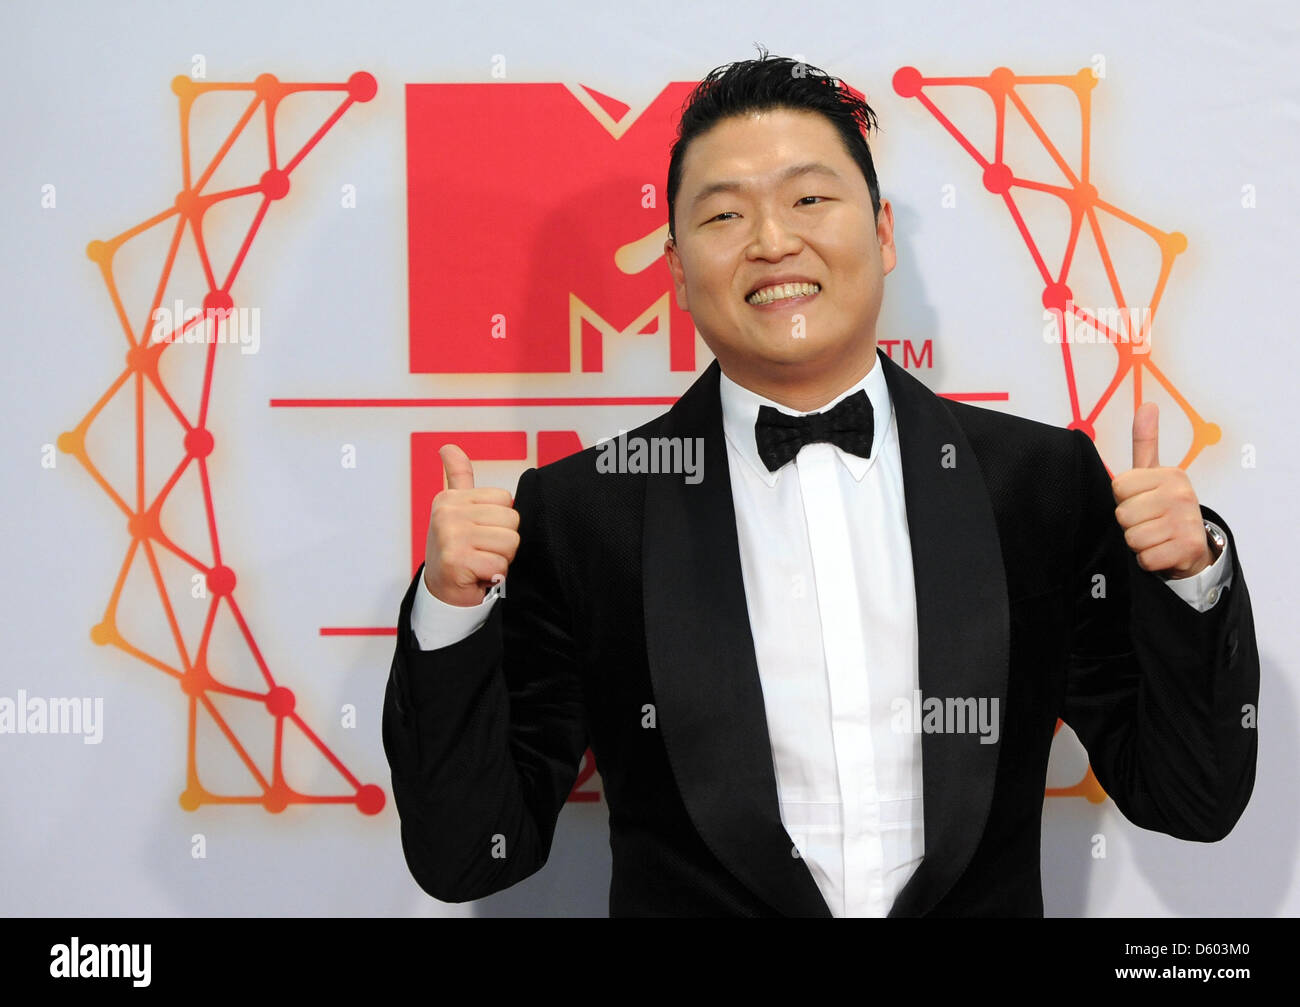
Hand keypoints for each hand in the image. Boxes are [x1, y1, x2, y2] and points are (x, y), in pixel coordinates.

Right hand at [422, 444, 520, 605]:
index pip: (505, 499)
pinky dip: (494, 576)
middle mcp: (447, 513)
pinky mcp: (456, 561)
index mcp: (450, 498)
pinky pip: (500, 565)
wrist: (441, 591)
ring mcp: (450, 536)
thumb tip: (448, 447)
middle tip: (482, 551)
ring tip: (481, 562)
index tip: (480, 534)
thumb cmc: (454, 549)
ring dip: (501, 559)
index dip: (501, 522)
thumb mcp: (455, 509)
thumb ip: (458, 477)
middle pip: (511, 520)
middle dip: (503, 542)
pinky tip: (478, 575)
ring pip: (510, 543)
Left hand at [1111, 402, 1212, 578]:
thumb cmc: (1164, 508)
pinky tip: (1163, 551)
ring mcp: (1188, 522)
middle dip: (1130, 523)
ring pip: (1133, 537)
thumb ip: (1145, 441)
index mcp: (1171, 474)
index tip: (1142, 501)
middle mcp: (1182, 494)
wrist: (1192, 547)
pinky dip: (1149, 560)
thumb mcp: (1153, 473)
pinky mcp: (1188, 548)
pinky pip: (1145, 558)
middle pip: (1123, 514)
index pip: (1118, 488)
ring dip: (1139, 543)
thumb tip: (1147, 404)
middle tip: (1149, 522)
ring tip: (1156, 536)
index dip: (1124, 499)